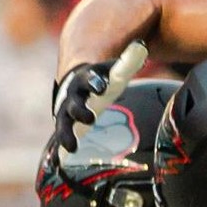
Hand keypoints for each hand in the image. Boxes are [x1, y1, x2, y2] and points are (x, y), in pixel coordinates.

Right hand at [47, 41, 148, 156]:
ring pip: (63, 123)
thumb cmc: (100, 76)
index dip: (95, 82)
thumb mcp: (113, 67)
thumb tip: (143, 46)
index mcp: (87, 78)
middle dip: (80, 110)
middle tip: (90, 118)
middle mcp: (73, 95)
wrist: (74, 79)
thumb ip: (128, 60)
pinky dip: (64, 145)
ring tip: (72, 147)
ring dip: (67, 134)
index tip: (102, 86)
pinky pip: (63, 136)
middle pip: (74, 103)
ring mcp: (67, 111)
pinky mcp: (65, 125)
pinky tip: (64, 160)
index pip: (91, 79)